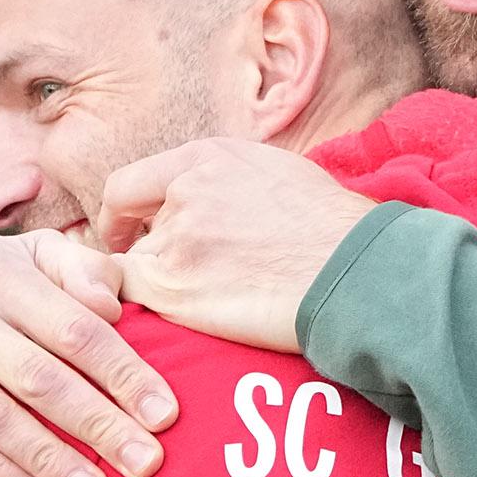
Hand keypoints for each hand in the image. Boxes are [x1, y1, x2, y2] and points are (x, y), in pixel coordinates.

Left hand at [96, 140, 376, 352]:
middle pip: (138, 233)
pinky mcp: (176, 288)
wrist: (356, 269)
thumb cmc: (334, 227)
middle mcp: (183, 191)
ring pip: (141, 269)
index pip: (129, 184)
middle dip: (154, 255)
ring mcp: (176, 239)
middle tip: (189, 281)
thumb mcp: (275, 170)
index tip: (126, 234)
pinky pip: (137, 300)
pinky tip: (193, 318)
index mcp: (204, 158)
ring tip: (220, 302)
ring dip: (168, 287)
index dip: (120, 215)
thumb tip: (205, 197)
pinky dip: (153, 311)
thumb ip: (225, 178)